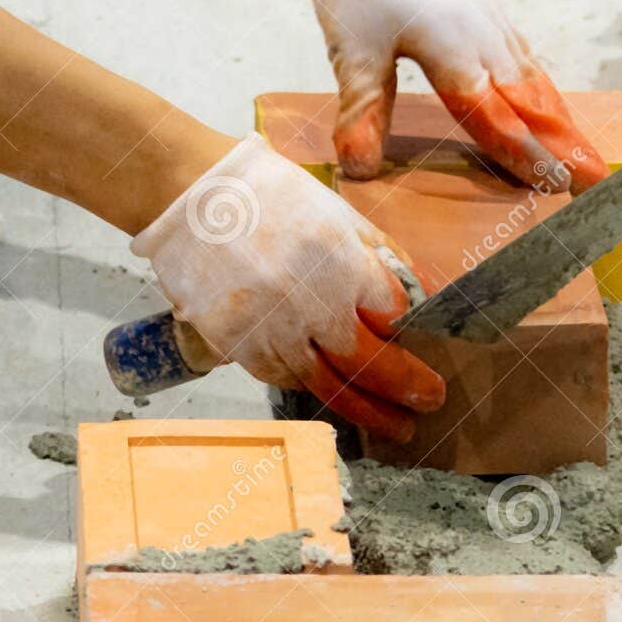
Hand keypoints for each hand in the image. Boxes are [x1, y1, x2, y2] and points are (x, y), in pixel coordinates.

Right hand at [131, 135, 444, 440]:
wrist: (190, 197)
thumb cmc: (274, 197)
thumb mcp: (341, 216)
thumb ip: (384, 258)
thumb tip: (422, 297)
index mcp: (339, 264)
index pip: (393, 317)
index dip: (412, 334)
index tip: (427, 347)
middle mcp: (306, 304)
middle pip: (367, 364)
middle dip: (406, 388)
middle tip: (432, 402)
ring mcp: (268, 330)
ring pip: (325, 385)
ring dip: (365, 410)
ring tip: (395, 425)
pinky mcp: (237, 344)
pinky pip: (284, 379)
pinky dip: (314, 386)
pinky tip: (336, 391)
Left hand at [304, 0, 609, 191]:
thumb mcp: (352, 50)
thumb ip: (364, 110)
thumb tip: (360, 168)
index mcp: (453, 52)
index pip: (496, 117)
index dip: (525, 155)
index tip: (554, 185)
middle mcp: (483, 39)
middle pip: (531, 103)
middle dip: (564, 145)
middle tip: (595, 180)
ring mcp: (491, 24)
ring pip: (535, 82)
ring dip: (562, 121)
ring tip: (586, 154)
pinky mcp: (490, 14)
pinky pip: (527, 60)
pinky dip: (546, 92)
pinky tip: (553, 108)